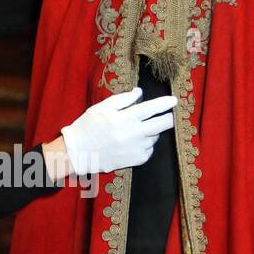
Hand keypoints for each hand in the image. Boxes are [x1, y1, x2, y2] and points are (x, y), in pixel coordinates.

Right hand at [59, 87, 177, 175]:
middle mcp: (135, 134)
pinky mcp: (137, 160)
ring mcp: (137, 148)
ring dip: (152, 131)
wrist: (79, 152)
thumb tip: (140, 92)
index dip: (166, 103)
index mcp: (127, 118)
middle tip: (167, 115)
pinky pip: (149, 149)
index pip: (153, 108)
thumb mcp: (103, 107)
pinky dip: (146, 144)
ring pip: (156, 136)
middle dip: (169, 118)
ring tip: (138, 129)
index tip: (174, 100)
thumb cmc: (89, 126)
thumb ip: (124, 99)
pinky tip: (134, 141)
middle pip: (164, 124)